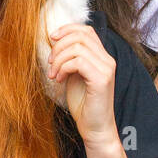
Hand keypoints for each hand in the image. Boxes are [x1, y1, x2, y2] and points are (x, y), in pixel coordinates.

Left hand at [48, 23, 119, 146]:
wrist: (94, 128)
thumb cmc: (83, 104)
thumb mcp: (73, 76)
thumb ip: (70, 59)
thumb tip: (55, 43)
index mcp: (102, 57)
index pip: (87, 30)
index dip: (67, 29)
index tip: (52, 39)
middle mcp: (107, 60)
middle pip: (81, 36)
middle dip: (59, 46)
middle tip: (50, 63)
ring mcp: (106, 69)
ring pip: (77, 48)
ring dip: (59, 59)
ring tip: (53, 74)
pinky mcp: (101, 80)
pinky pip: (79, 62)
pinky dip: (64, 68)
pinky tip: (59, 80)